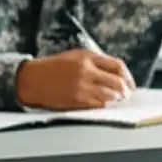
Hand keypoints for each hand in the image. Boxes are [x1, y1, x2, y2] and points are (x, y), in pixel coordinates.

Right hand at [15, 49, 134, 109]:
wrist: (31, 79)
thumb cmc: (54, 67)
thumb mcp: (76, 56)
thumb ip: (96, 63)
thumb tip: (117, 75)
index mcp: (88, 57)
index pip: (117, 66)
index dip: (127, 76)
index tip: (130, 83)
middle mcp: (86, 70)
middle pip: (117, 82)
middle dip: (125, 90)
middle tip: (126, 94)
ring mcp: (81, 85)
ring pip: (110, 95)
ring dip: (116, 99)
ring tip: (117, 100)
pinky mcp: (75, 99)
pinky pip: (98, 104)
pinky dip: (104, 104)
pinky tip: (104, 103)